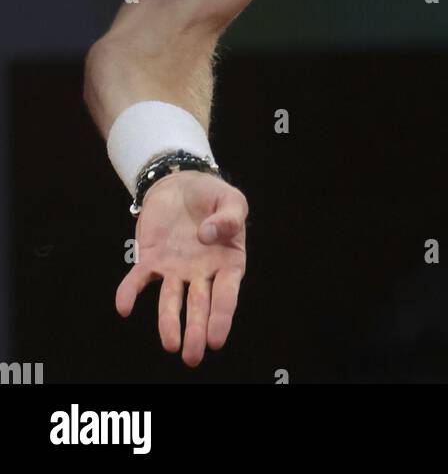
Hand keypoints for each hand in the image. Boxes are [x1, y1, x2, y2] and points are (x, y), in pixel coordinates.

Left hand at [115, 170, 247, 366]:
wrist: (182, 183)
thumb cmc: (213, 196)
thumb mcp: (231, 200)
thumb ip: (227, 217)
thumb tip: (208, 235)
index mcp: (227, 262)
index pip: (226, 293)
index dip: (222, 316)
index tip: (216, 339)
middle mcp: (201, 273)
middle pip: (199, 305)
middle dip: (196, 331)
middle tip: (192, 357)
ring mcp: (175, 269)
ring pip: (170, 300)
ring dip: (168, 322)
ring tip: (170, 343)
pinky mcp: (150, 259)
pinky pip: (138, 279)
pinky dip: (129, 292)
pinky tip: (123, 306)